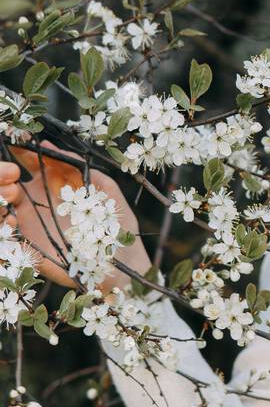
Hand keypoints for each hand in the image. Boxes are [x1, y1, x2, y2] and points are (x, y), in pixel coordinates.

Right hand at [0, 142, 150, 294]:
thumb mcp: (106, 192)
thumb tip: (61, 152)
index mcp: (59, 183)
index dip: (26, 150)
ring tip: (11, 191)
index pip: (36, 161)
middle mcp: (41, 199)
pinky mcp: (27, 243)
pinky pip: (6, 228)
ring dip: (4, 192)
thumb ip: (86, 171)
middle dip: (8, 169)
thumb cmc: (117, 227)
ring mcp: (32, 220)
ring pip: (6, 200)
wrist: (120, 266)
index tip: (19, 140)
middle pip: (14, 177)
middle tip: (9, 168)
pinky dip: (4, 220)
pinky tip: (10, 217)